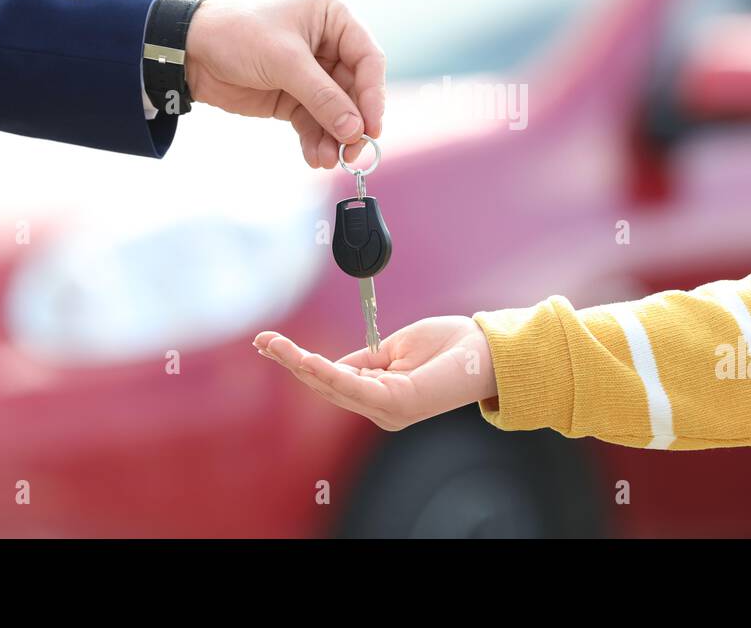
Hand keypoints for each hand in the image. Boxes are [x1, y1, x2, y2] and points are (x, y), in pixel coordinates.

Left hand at [184, 0, 385, 167]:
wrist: (188, 49)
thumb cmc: (236, 33)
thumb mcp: (284, 61)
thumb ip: (323, 97)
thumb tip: (355, 130)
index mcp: (331, 18)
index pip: (368, 59)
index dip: (373, 94)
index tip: (372, 127)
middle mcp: (326, 44)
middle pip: (354, 90)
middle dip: (352, 123)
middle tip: (353, 151)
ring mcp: (310, 72)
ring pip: (335, 110)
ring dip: (334, 137)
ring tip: (329, 159)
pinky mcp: (292, 95)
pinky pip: (313, 121)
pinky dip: (316, 140)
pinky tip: (315, 156)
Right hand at [253, 316, 496, 430]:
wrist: (487, 349)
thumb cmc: (450, 346)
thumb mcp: (397, 347)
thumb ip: (366, 358)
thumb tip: (335, 363)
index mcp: (381, 395)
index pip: (332, 380)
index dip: (301, 362)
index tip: (271, 342)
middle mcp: (381, 409)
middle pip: (325, 385)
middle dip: (291, 362)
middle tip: (262, 340)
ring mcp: (388, 410)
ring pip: (333, 385)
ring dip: (300, 364)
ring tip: (274, 345)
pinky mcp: (396, 404)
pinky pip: (353, 387)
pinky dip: (327, 372)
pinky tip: (306, 360)